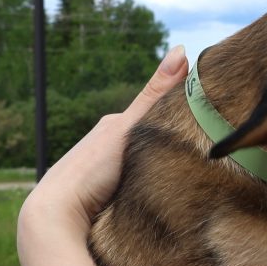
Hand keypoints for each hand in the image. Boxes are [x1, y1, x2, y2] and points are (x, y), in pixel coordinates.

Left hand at [20, 47, 187, 240]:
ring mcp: (105, 174)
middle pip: (148, 139)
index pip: (153, 113)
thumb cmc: (90, 168)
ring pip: (142, 165)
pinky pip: (135, 188)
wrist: (57, 215)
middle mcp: (107, 146)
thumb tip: (182, 50)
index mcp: (112, 126)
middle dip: (171, 144)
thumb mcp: (129, 128)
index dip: (179, 115)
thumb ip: (155, 95)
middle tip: (204, 151)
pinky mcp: (107, 199)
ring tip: (188, 178)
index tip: (209, 118)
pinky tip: (161, 197)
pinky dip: (150, 188)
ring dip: (160, 170)